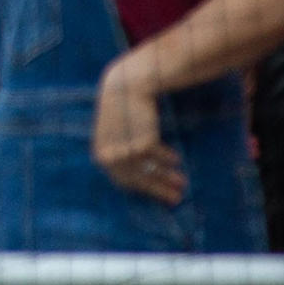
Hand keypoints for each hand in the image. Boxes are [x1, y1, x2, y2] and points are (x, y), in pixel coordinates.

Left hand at [91, 52, 185, 202]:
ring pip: (149, 172)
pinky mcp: (141, 143)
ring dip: (167, 179)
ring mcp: (124, 151)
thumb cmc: (122, 111)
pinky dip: (168, 159)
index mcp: (100, 155)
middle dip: (159, 190)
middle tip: (177, 198)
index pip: (123, 181)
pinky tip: (176, 159)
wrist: (124, 86)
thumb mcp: (117, 135)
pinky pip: (159, 157)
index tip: (159, 196)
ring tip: (182, 182)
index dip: (143, 189)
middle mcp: (109, 156)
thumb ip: (124, 154)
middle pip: (137, 180)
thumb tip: (145, 176)